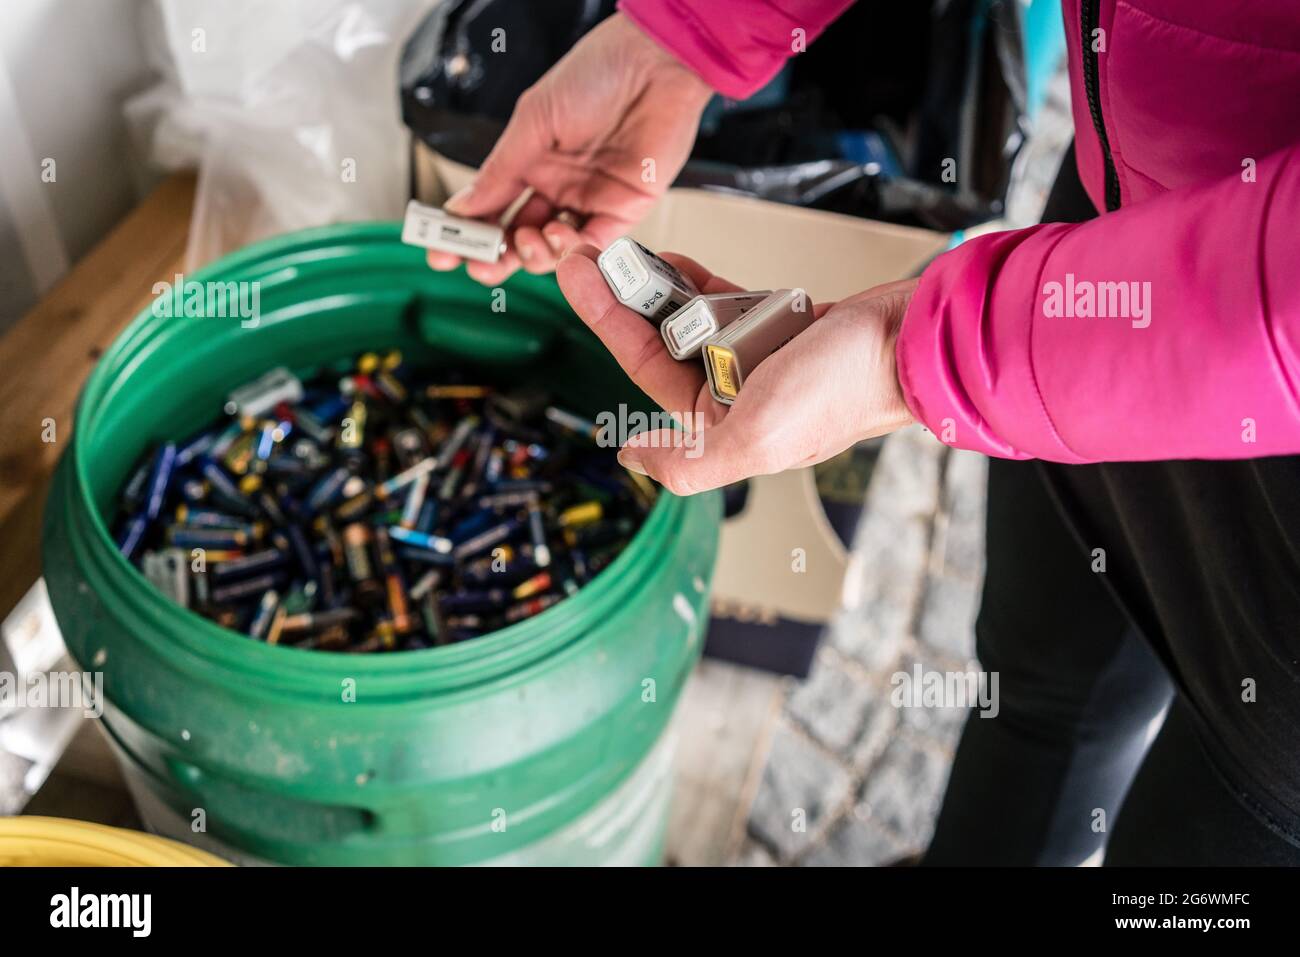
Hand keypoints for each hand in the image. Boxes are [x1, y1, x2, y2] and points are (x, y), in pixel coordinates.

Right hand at [427, 13, 712, 284]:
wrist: (653, 65)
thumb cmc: (596, 75)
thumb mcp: (533, 122)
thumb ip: (500, 171)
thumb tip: (462, 207)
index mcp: (529, 162)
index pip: (491, 209)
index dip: (467, 235)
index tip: (442, 253)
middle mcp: (558, 186)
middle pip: (520, 238)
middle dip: (498, 258)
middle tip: (482, 265)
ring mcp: (589, 200)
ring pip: (555, 250)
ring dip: (535, 253)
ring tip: (529, 237)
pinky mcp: (624, 210)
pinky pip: (594, 245)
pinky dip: (573, 252)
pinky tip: (559, 240)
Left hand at [556, 246, 917, 494]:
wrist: (911, 339)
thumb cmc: (842, 389)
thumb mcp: (755, 438)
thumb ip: (689, 461)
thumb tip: (630, 457)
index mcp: (723, 428)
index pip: (646, 370)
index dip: (607, 322)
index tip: (579, 278)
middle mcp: (736, 398)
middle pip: (663, 341)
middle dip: (625, 299)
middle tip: (593, 254)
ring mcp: (758, 361)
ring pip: (693, 320)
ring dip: (661, 288)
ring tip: (630, 252)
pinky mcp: (782, 329)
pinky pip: (729, 304)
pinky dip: (703, 285)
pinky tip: (676, 263)